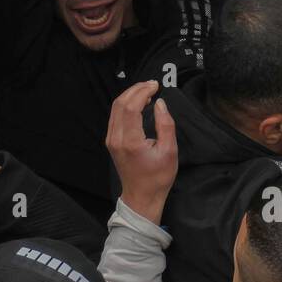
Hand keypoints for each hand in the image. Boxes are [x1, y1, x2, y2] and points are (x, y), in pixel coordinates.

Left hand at [105, 80, 176, 224]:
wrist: (142, 196)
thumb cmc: (158, 178)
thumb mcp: (170, 152)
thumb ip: (165, 125)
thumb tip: (160, 104)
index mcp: (130, 141)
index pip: (130, 107)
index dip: (142, 92)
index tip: (155, 85)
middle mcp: (116, 138)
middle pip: (120, 104)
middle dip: (136, 89)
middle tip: (152, 84)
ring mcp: (111, 140)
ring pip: (115, 108)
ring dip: (130, 95)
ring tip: (147, 90)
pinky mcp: (112, 141)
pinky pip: (115, 116)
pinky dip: (126, 105)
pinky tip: (139, 103)